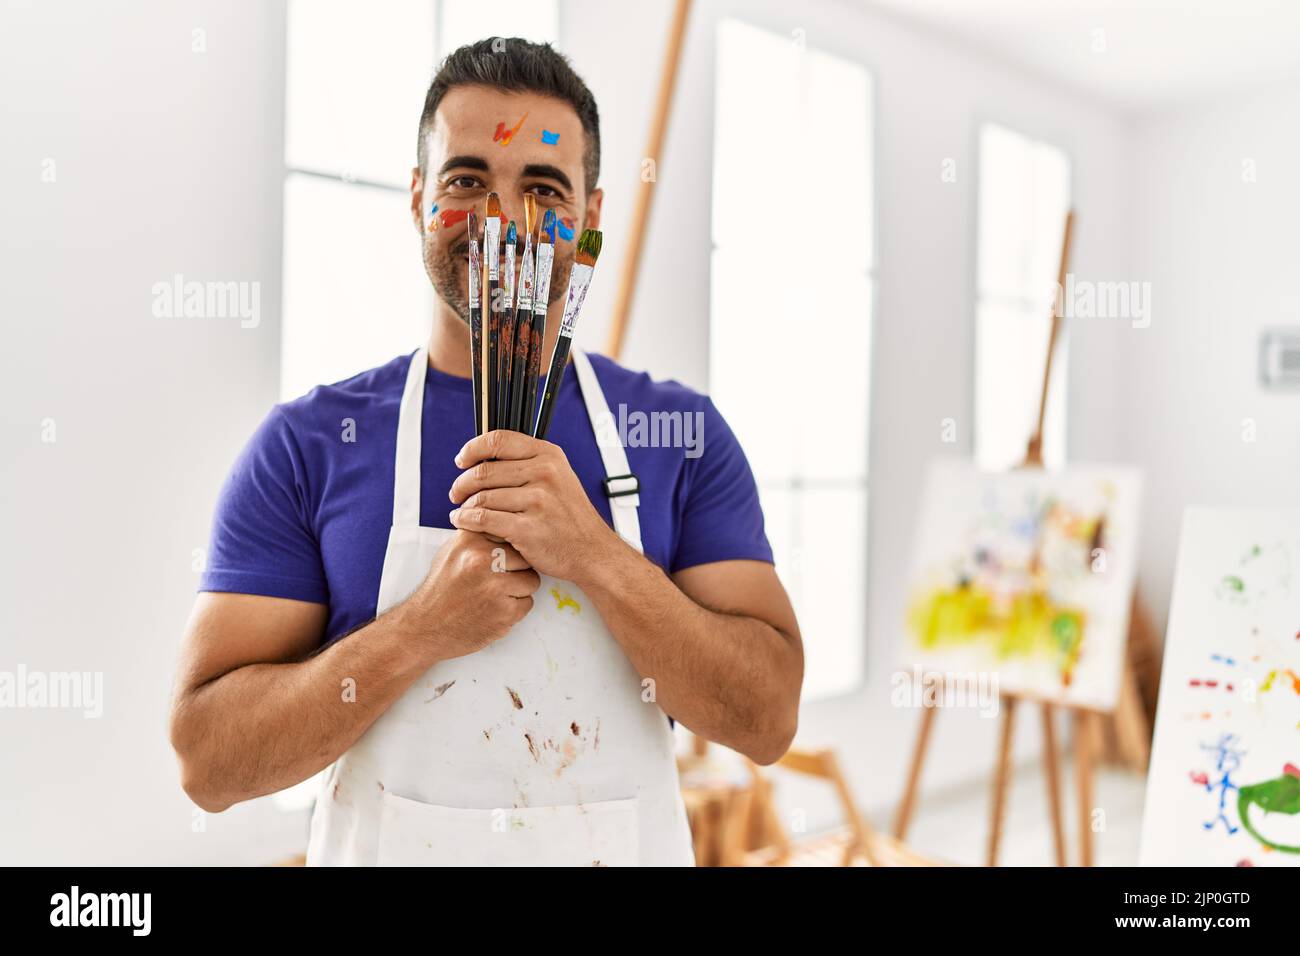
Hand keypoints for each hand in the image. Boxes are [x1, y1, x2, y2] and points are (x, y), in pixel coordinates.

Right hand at [398, 530, 539, 662]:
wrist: (426, 627)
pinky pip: (527, 603)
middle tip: (499, 581)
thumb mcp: (451, 552)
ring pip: (531, 580)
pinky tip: (494, 610)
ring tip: (496, 596)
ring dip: (519, 590)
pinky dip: (515, 609)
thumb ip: (476, 536)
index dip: (509, 548)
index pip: (509, 533)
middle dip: (517, 569)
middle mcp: (483, 560)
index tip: (502, 558)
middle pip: (525, 557)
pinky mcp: (504, 611)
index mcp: (471, 541)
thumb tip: (501, 522)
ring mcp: (495, 586)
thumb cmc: (441, 589)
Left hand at [448, 429, 620, 583]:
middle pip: (484, 471)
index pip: (498, 440)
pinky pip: (484, 519)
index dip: (472, 448)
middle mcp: (545, 473)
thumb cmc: (569, 516)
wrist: (590, 550)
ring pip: (482, 497)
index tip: (462, 460)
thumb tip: (484, 456)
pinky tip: (463, 522)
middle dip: (462, 483)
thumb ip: (526, 463)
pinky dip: (467, 520)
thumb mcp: (558, 476)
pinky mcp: (527, 528)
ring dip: (465, 505)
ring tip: (462, 511)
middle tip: (456, 492)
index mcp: (549, 455)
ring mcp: (537, 501)